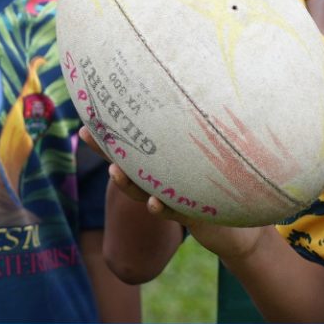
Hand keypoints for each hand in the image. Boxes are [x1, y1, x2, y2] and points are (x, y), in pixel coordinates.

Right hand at [79, 127, 264, 261]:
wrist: (237, 232)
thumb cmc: (222, 190)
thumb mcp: (209, 159)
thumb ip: (198, 137)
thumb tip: (197, 91)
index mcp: (163, 167)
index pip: (131, 147)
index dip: (109, 135)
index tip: (87, 119)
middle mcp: (161, 183)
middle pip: (128, 165)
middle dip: (107, 151)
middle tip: (86, 134)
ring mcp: (173, 200)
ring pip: (144, 190)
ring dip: (128, 183)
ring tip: (116, 170)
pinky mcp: (190, 216)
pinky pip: (173, 212)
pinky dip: (161, 209)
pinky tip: (154, 203)